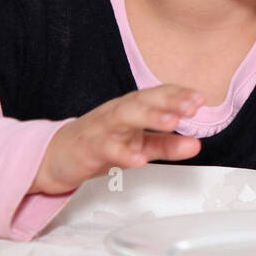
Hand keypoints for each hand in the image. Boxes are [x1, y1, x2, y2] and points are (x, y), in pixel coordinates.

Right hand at [28, 84, 204, 195]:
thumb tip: (196, 144)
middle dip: (169, 101)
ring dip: (149, 117)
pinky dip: (122, 153)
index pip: (158, 95)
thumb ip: (167, 145)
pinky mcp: (88, 148)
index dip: (179, 96)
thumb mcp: (138, 145)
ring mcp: (102, 128)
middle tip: (192, 106)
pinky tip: (138, 159)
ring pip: (125, 117)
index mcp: (132, 108)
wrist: (55, 157)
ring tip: (172, 123)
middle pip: (144, 100)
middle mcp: (118, 113)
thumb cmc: (99, 144)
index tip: (200, 99)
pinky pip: (105, 148)